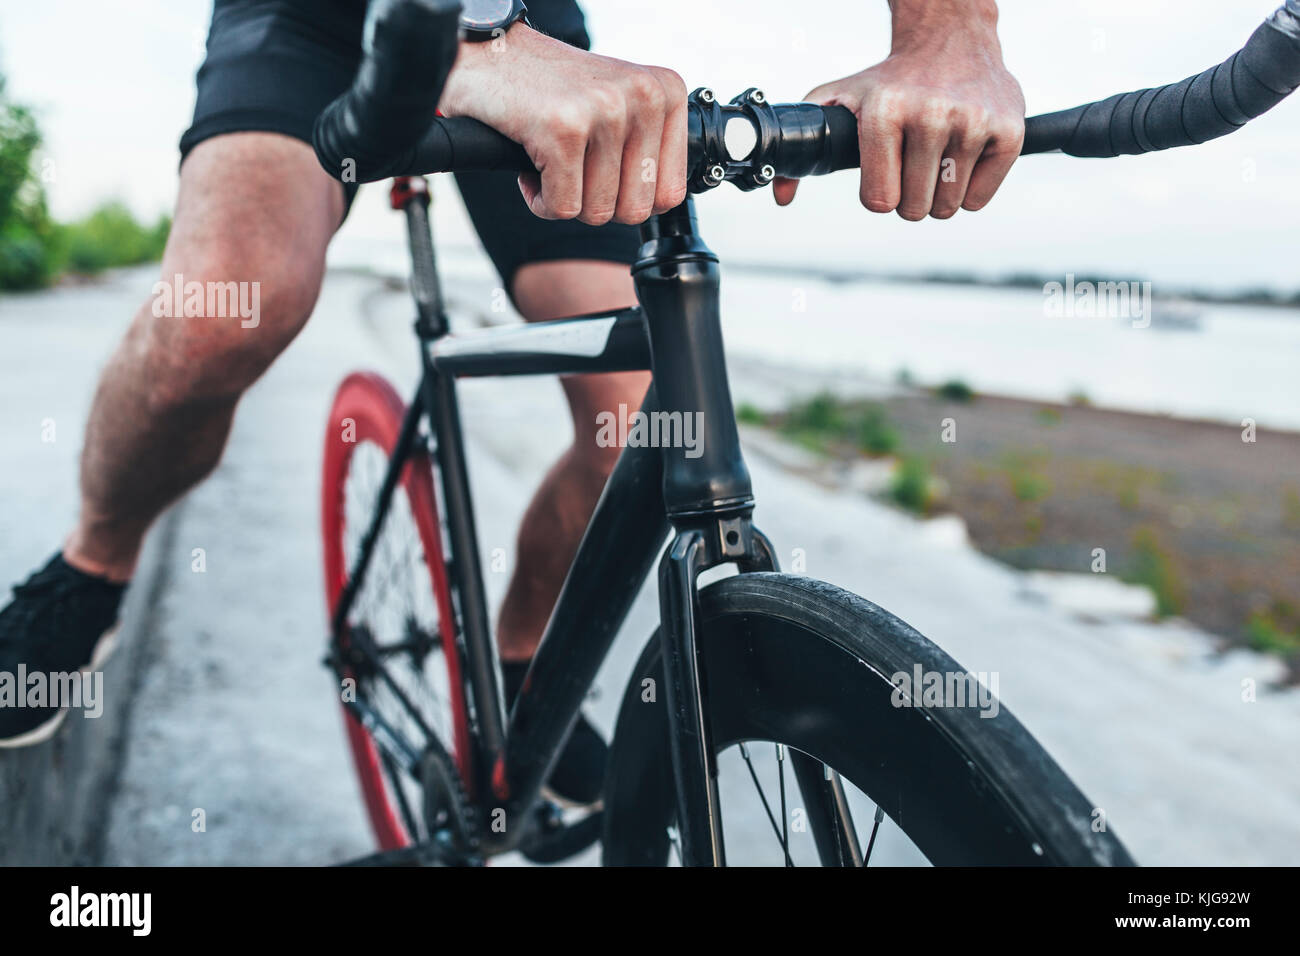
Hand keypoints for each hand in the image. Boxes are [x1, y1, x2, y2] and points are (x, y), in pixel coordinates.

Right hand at [439, 24, 687, 224]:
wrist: (489, 55)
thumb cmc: (551, 90)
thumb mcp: (619, 106)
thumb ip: (649, 148)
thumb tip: (664, 205)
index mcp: (666, 92)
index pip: (670, 195)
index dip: (627, 198)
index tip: (600, 171)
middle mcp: (643, 96)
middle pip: (635, 210)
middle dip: (596, 204)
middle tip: (572, 170)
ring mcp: (604, 110)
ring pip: (598, 212)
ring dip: (565, 199)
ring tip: (550, 160)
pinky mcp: (563, 129)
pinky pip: (563, 208)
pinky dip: (541, 201)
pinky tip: (531, 167)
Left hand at [773, 7, 1024, 218]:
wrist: (949, 36)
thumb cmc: (887, 80)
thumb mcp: (837, 100)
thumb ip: (803, 146)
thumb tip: (781, 197)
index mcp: (885, 112)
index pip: (879, 201)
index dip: (879, 195)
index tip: (883, 175)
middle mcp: (930, 115)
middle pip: (913, 209)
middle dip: (909, 197)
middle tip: (911, 167)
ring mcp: (972, 122)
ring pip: (947, 208)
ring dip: (939, 196)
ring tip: (935, 160)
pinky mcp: (1008, 129)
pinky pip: (979, 198)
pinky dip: (970, 191)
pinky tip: (962, 158)